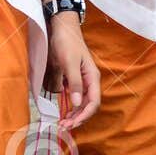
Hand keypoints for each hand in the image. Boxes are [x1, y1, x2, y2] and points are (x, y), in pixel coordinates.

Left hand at [45, 13, 99, 128]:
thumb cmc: (67, 42)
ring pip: (81, 103)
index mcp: (92, 77)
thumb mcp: (69, 62)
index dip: (84, 115)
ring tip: (62, 124)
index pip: (93, 102)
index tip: (73, 123)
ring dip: (74, 115)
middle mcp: (89, 81)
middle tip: (63, 127)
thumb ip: (74, 83)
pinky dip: (70, 107)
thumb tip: (76, 103)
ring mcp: (81, 81)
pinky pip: (74, 97)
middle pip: (88, 105)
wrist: (61, 27)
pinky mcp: (73, 79)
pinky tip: (63, 113)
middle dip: (78, 117)